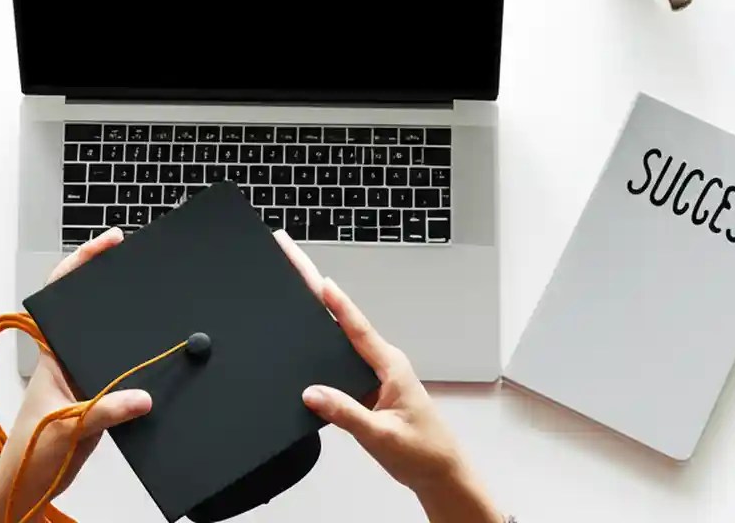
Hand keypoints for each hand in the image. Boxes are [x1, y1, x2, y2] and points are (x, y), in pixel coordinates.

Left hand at [0, 229, 151, 522]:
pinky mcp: (92, 396)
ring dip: (120, 314)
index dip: (81, 262)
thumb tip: (142, 397)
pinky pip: (115, 364)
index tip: (109, 244)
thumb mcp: (69, 428)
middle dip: (105, 276)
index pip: (59, 294)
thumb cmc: (30, 455)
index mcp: (51, 355)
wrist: (24, 487)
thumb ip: (106, 411)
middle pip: (83, 306)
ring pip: (99, 334)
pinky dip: (133, 352)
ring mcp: (78, 376)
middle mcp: (63, 359)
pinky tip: (152, 351)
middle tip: (133, 255)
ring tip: (147, 292)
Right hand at [273, 231, 501, 522]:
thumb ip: (346, 414)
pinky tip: (307, 337)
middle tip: (292, 261)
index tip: (316, 276)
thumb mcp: (380, 435)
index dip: (335, 301)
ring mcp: (377, 373)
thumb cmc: (423, 452)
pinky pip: (342, 358)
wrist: (442, 474)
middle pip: (343, 320)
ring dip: (319, 313)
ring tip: (295, 285)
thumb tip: (312, 394)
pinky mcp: (371, 386)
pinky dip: (323, 344)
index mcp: (390, 366)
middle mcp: (384, 363)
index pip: (356, 326)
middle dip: (316, 288)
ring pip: (342, 337)